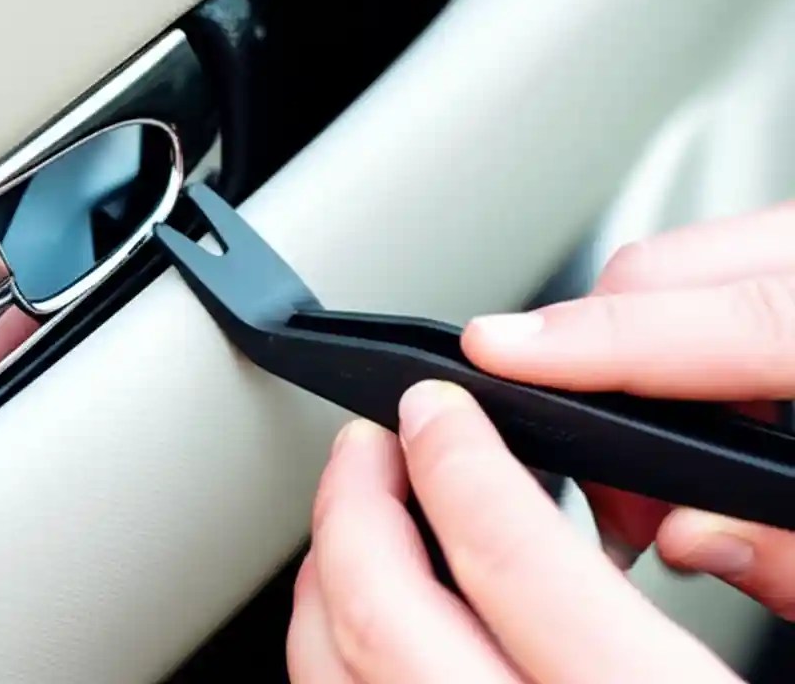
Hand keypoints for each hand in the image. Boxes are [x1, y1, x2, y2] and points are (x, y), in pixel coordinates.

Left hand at [288, 384, 739, 681]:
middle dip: (351, 506)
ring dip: (326, 577)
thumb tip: (681, 519)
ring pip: (330, 669)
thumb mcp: (742, 675)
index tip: (433, 410)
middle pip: (380, 612)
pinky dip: (327, 650)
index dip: (456, 462)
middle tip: (366, 446)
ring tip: (351, 518)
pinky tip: (352, 619)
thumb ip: (727, 579)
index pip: (510, 557)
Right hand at [462, 201, 794, 616]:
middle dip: (598, 370)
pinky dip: (674, 340)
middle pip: (680, 271)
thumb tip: (692, 534)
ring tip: (663, 476)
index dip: (608, 342)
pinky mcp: (789, 259)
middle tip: (618, 499)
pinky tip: (703, 417)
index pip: (746, 316)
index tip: (505, 356)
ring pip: (684, 265)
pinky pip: (712, 272)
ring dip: (633, 359)